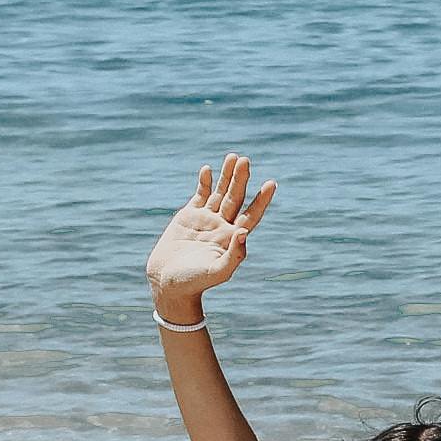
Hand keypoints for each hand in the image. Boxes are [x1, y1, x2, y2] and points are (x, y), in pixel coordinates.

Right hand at [147, 153, 275, 311]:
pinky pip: (200, 195)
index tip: (271, 184)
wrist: (169, 283)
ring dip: (226, 176)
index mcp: (233, 238)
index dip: (262, 200)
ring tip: (233, 157)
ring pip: (219, 192)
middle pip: (236, 198)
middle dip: (241, 179)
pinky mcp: (188, 216)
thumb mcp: (218, 271)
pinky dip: (204, 182)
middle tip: (245, 160)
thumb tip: (244, 232)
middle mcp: (223, 226)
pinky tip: (208, 169)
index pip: (252, 215)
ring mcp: (206, 219)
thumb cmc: (196, 282)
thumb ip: (234, 254)